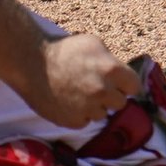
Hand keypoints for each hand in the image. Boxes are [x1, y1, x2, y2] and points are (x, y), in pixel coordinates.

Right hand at [0, 0, 142, 127]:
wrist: (31, 63)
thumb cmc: (64, 50)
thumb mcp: (94, 44)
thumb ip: (112, 61)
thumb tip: (122, 75)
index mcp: (112, 70)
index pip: (135, 87)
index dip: (126, 85)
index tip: (120, 84)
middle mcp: (103, 91)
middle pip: (120, 103)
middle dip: (111, 96)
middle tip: (97, 88)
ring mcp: (88, 108)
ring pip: (102, 114)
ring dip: (95, 106)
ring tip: (79, 94)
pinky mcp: (73, 121)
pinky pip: (85, 121)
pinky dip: (80, 115)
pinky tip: (69, 102)